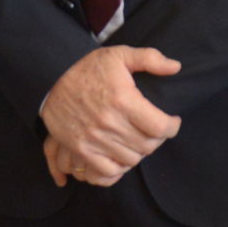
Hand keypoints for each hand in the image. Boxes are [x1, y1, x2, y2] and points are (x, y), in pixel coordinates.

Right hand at [39, 46, 181, 187]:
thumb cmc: (88, 67)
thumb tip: (176, 67)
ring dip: (140, 152)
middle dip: (158, 139)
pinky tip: (122, 154)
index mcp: (123, 100)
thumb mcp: (119, 54)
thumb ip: (150, 59)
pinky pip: (107, 171)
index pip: (160, 127)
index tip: (172, 121)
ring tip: (140, 140)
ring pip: (131, 160)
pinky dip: (119, 167)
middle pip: (147, 146)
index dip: (172, 127)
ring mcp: (94, 139)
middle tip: (156, 130)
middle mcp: (110, 123)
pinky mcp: (81, 149)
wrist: (52, 79)